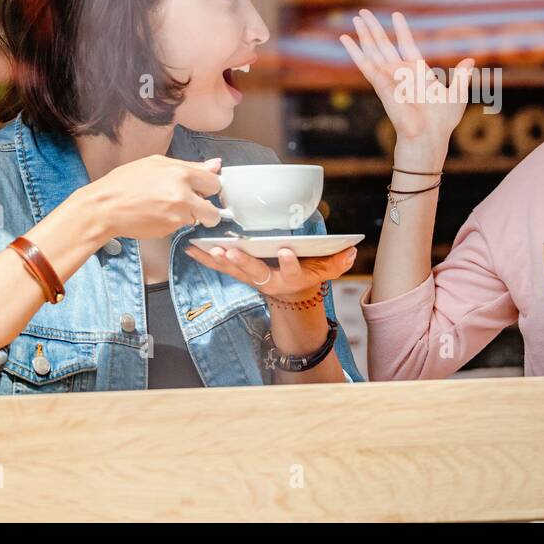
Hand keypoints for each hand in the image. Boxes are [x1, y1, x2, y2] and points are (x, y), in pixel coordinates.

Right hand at [78, 155, 222, 240]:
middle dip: (206, 210)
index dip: (208, 188)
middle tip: (191, 204)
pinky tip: (156, 215)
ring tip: (165, 207)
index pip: (215, 183)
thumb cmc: (125, 183)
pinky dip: (173, 223)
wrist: (103, 208)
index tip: (202, 190)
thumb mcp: (156, 164)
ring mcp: (176, 216)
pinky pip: (180, 228)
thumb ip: (190, 166)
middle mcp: (182, 196)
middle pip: (213, 211)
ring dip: (187, 216)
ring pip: (196, 220)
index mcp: (181, 174)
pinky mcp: (169, 230)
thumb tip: (215, 165)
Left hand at [185, 244, 356, 302]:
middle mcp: (269, 280)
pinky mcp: (239, 274)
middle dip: (244, 262)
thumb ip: (338, 262)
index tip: (285, 250)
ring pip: (234, 270)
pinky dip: (206, 259)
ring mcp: (251, 279)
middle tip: (232, 251)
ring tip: (208, 248)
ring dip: (220, 260)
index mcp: (291, 278)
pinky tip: (192, 249)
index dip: (289, 262)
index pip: (292, 271)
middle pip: (256, 272)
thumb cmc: (308, 276)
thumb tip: (351, 251)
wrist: (291, 294)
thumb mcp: (327, 271)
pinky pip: (221, 267)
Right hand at [339, 9, 473, 157]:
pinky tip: (345, 38)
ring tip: (356, 17)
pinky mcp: (380, 83)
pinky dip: (354, 51)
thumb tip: (470, 61)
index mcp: (418, 72)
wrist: (429, 135)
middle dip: (374, 28)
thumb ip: (462, 76)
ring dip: (364, 33)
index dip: (401, 30)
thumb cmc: (443, 121)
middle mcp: (401, 73)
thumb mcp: (457, 94)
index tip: (396, 15)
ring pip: (373, 50)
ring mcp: (389, 77)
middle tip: (364, 11)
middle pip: (384, 45)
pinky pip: (365, 64)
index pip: (407, 44)